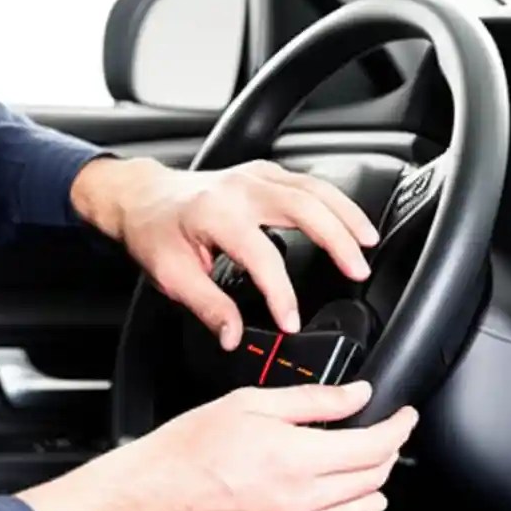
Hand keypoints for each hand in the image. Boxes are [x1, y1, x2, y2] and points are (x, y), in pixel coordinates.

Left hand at [71, 157, 378, 349]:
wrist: (141, 195)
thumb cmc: (154, 231)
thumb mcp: (171, 276)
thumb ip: (208, 307)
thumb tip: (233, 337)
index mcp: (216, 215)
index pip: (261, 257)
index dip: (280, 294)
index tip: (291, 322)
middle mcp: (240, 189)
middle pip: (304, 208)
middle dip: (337, 240)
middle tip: (358, 270)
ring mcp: (255, 175)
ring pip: (314, 187)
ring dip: (346, 214)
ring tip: (369, 242)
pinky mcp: (264, 173)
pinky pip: (308, 182)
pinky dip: (334, 201)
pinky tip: (349, 219)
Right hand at [122, 381, 414, 510]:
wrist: (151, 495)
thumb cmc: (188, 448)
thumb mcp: (252, 402)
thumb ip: (313, 400)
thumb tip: (356, 395)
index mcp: (297, 459)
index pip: (374, 447)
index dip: (398, 427)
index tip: (403, 415)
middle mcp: (301, 499)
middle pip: (374, 477)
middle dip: (390, 449)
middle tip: (387, 429)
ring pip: (361, 507)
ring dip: (374, 480)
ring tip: (368, 458)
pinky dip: (350, 507)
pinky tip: (343, 492)